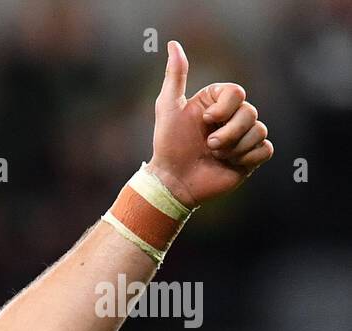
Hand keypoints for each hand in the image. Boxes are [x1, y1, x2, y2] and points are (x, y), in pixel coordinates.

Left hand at [147, 40, 273, 208]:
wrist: (173, 182)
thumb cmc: (168, 145)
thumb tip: (172, 44)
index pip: (238, 92)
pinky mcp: (250, 158)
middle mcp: (232, 117)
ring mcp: (243, 137)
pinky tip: (230, 164)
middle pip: (251, 112)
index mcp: (217, 103)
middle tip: (208, 146)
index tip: (205, 121)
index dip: (225, 108)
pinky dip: (248, 157)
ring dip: (234, 147)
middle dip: (228, 133)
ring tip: (215, 156)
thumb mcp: (168, 107)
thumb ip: (175, 76)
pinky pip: (266, 149)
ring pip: (259, 131)